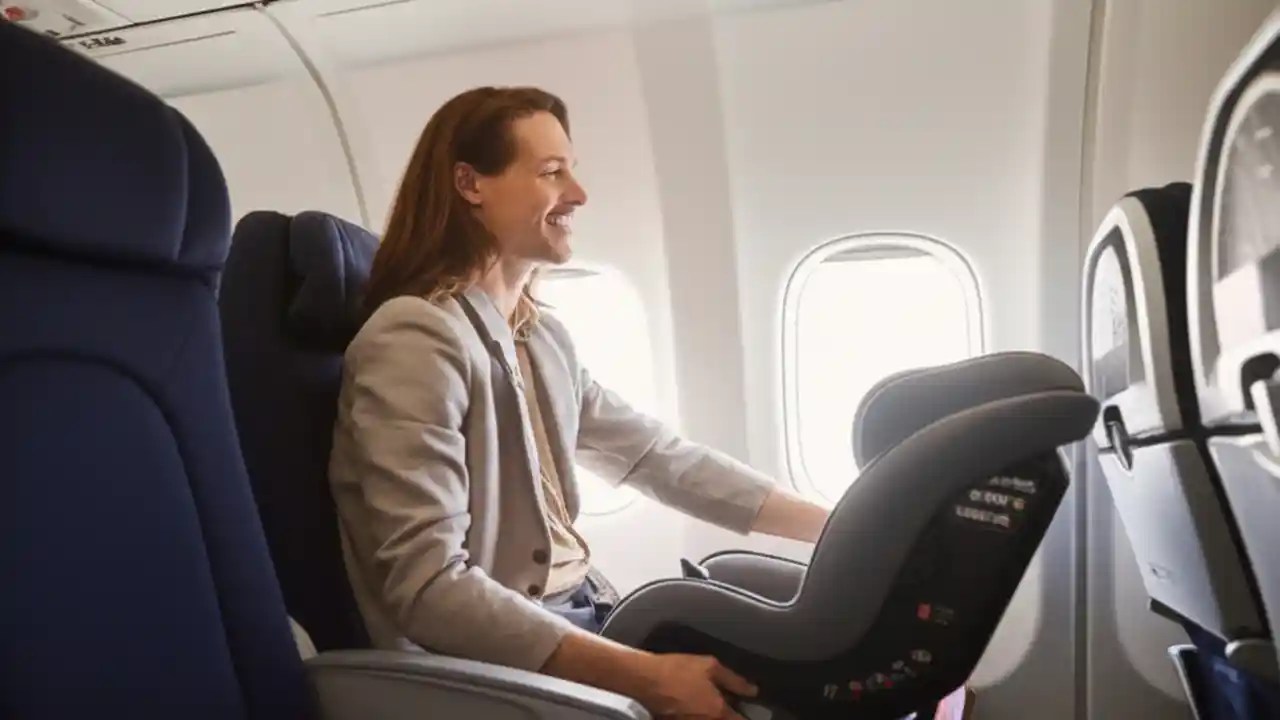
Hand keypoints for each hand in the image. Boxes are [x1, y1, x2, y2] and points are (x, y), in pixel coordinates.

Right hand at [634, 653, 757, 718]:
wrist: (645, 679)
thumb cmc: (679, 670)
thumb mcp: (710, 667)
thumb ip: (734, 680)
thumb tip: (753, 691)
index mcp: (719, 713)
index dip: (746, 716)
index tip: (746, 709)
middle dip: (729, 715)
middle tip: (731, 704)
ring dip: (715, 715)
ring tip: (710, 702)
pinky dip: (701, 715)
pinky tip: (696, 705)